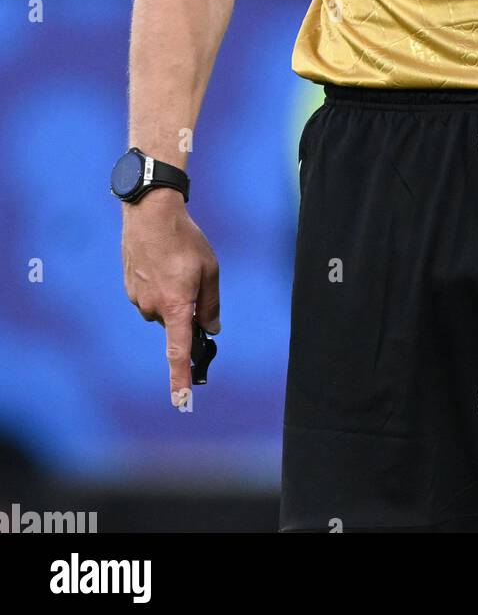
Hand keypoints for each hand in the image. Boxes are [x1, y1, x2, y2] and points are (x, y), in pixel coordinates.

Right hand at [121, 187, 219, 406]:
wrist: (150, 214)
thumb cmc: (185, 240)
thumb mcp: (210, 270)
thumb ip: (211, 304)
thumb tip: (211, 329)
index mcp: (176, 306)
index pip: (179, 352)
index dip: (181, 377)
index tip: (181, 400)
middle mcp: (153, 308)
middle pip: (175, 324)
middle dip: (186, 311)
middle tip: (194, 281)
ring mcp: (138, 298)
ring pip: (161, 309)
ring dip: (172, 296)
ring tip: (176, 263)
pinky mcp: (129, 288)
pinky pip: (149, 297)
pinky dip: (159, 286)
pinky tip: (162, 262)